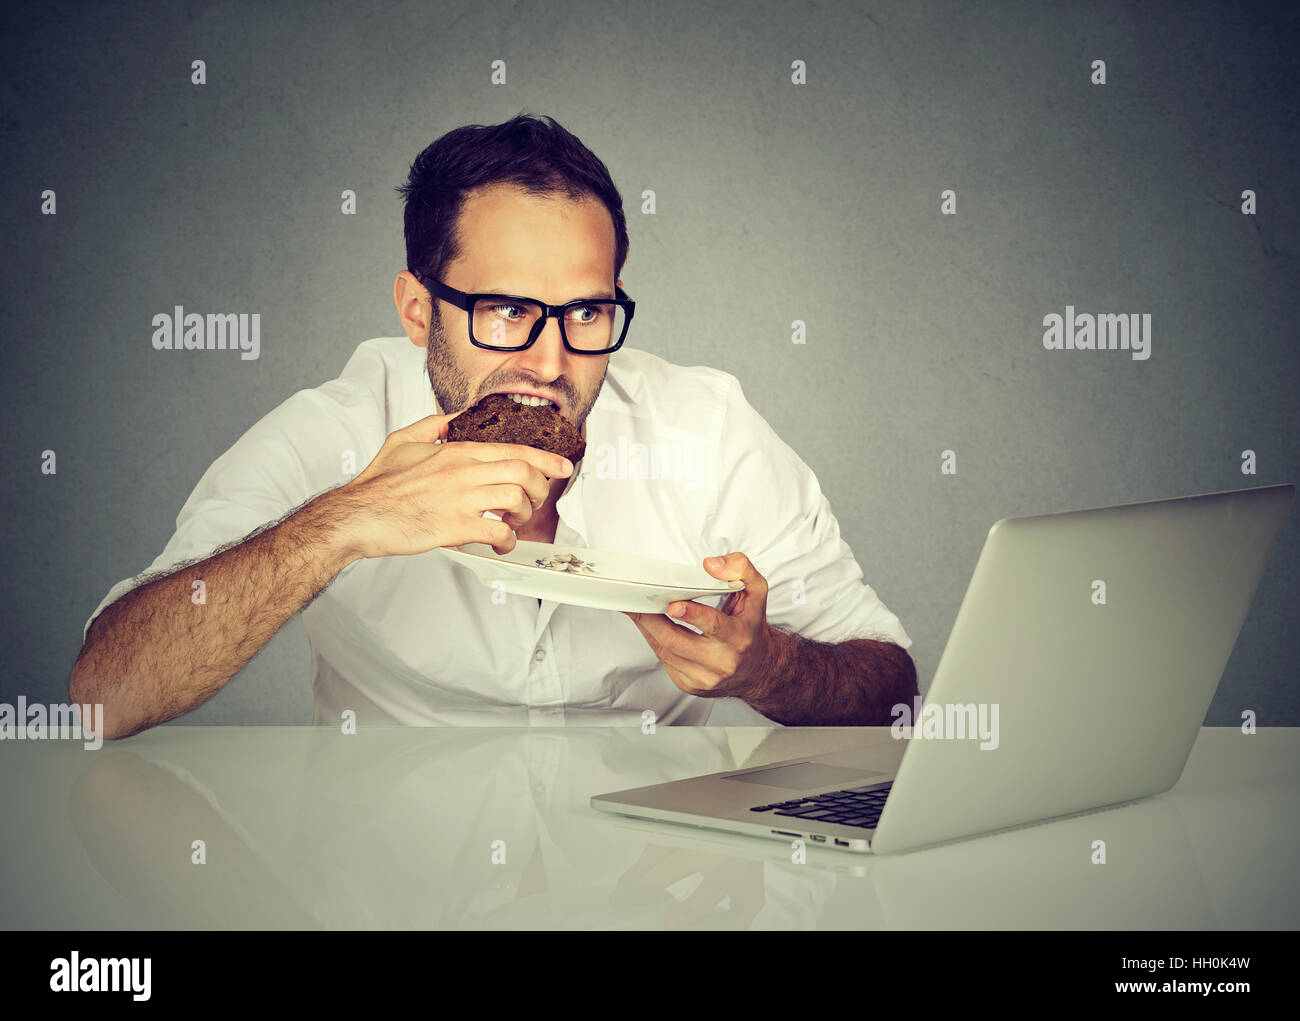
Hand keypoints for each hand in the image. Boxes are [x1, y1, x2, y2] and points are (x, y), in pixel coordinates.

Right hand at [330, 412, 573, 558]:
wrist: (358, 515)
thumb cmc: (378, 483)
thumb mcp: (403, 440)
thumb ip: (432, 425)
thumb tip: (454, 418)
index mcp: (455, 451)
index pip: (512, 450)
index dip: (545, 459)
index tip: (563, 466)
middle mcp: (462, 471)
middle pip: (522, 471)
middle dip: (539, 488)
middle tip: (535, 501)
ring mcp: (459, 499)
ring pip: (515, 499)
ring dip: (524, 514)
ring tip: (514, 522)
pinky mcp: (453, 526)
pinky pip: (497, 530)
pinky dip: (507, 539)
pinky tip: (500, 543)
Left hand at [623, 552, 777, 698]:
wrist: (757, 668)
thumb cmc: (750, 626)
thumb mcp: (756, 592)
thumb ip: (740, 568)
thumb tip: (710, 564)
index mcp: (739, 637)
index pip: (714, 626)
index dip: (692, 614)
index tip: (673, 605)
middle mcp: (722, 661)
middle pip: (676, 641)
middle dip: (651, 619)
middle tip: (635, 600)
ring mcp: (704, 677)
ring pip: (664, 652)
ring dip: (646, 628)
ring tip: (635, 608)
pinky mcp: (690, 685)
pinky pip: (663, 661)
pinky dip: (653, 640)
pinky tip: (648, 626)